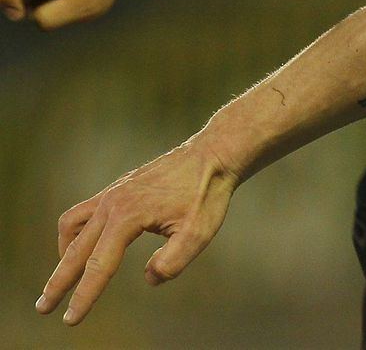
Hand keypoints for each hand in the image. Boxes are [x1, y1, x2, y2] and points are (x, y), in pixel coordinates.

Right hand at [36, 140, 237, 325]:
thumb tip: (149, 279)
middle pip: (75, 250)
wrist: (213, 154)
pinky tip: (84, 245)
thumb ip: (173, 261)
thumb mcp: (200, 232)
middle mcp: (112, 203)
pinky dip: (74, 232)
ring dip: (64, 253)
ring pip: (71, 227)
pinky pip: (82, 212)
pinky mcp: (116, 189)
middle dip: (58, 282)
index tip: (70, 319)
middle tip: (43, 308)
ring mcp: (111, 193)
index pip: (99, 266)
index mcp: (128, 216)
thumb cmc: (207, 193)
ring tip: (65, 278)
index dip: (84, 296)